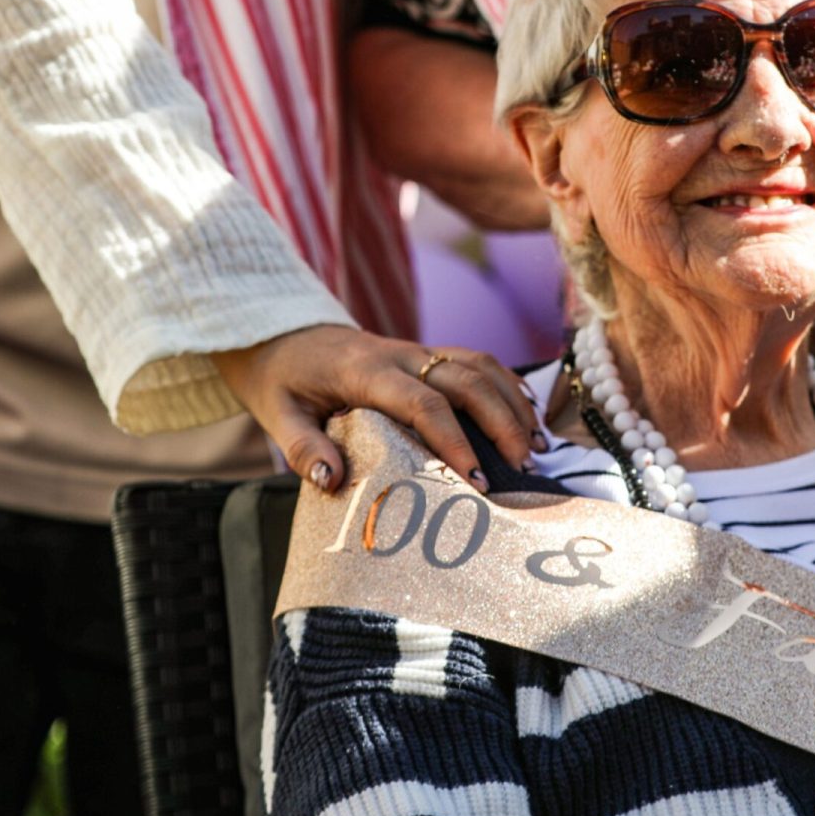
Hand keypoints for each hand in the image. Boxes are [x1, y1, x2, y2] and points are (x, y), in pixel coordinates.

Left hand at [211, 326, 541, 493]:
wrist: (280, 333)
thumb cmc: (281, 380)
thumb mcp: (277, 414)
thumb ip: (303, 448)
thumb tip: (333, 482)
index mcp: (365, 371)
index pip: (422, 403)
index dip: (454, 440)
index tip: (474, 479)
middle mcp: (400, 354)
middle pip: (467, 379)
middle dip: (502, 422)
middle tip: (523, 466)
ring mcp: (416, 350)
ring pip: (480, 365)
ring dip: (513, 402)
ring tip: (536, 446)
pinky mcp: (425, 353)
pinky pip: (476, 360)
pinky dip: (507, 383)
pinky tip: (528, 411)